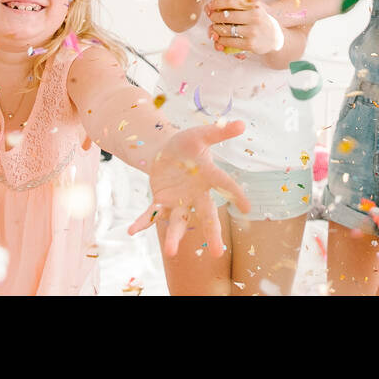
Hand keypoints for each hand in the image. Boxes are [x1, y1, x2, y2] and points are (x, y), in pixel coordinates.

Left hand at [128, 120, 251, 255]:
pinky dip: (142, 222)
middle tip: (219, 254)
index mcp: (209, 176)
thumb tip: (242, 124)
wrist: (166, 151)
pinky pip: (152, 214)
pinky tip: (131, 230)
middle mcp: (196, 194)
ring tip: (171, 252)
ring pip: (179, 221)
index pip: (225, 185)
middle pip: (206, 215)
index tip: (246, 208)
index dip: (236, 195)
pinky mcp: (161, 201)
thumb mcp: (201, 134)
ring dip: (174, 237)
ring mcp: (179, 200)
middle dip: (212, 234)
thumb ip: (219, 132)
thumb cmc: (188, 144)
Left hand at [205, 0, 284, 55]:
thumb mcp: (253, 7)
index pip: (231, 1)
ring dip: (215, 29)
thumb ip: (238, 2)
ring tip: (214, 28)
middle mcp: (254, 17)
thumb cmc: (258, 20)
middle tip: (211, 17)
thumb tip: (212, 1)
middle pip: (226, 15)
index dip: (217, 3)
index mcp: (254, 5)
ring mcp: (253, 31)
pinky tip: (219, 38)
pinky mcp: (250, 44)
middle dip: (214, 16)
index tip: (210, 5)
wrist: (274, 37)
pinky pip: (229, 42)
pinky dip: (221, 40)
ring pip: (226, 30)